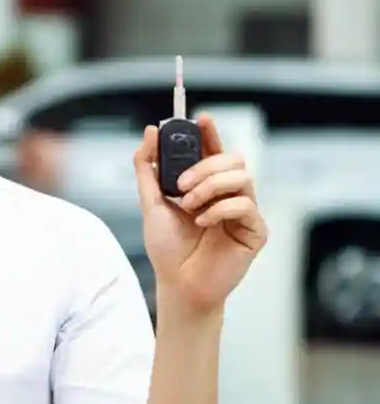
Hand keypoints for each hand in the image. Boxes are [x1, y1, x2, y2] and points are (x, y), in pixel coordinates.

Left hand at [133, 114, 268, 314]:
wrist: (177, 284)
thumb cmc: (168, 247)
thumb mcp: (150, 203)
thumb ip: (147, 168)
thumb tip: (150, 132)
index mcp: (206, 186)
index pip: (213, 151)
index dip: (210, 133)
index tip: (200, 119)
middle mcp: (228, 195)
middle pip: (233, 159)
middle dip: (205, 166)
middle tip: (180, 185)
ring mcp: (244, 212)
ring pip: (242, 177)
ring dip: (210, 187)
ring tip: (188, 206)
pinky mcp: (255, 231)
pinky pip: (246, 206)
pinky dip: (219, 209)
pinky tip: (202, 223)